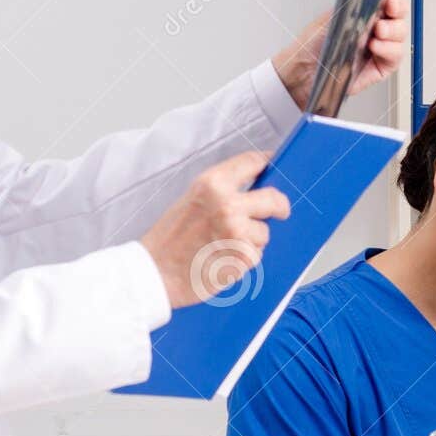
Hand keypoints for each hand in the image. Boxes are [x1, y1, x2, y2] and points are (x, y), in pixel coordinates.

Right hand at [139, 151, 290, 308]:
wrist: (155, 273)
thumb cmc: (170, 239)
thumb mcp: (192, 199)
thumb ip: (222, 190)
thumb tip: (255, 185)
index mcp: (212, 184)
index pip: (253, 162)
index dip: (267, 164)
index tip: (275, 166)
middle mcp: (228, 205)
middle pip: (275, 198)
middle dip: (279, 206)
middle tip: (280, 210)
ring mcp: (238, 232)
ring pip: (264, 232)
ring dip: (253, 239)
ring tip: (224, 244)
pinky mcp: (243, 257)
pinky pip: (257, 254)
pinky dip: (245, 258)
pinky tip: (224, 258)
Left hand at [272, 0, 407, 109]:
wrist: (305, 68)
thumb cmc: (316, 42)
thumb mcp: (336, 15)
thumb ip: (359, 3)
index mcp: (367, 9)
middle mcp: (377, 25)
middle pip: (400, 12)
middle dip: (398, 6)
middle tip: (390, 4)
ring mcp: (382, 45)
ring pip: (401, 32)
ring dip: (393, 29)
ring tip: (379, 29)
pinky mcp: (383, 65)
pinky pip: (396, 54)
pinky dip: (388, 48)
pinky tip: (375, 46)